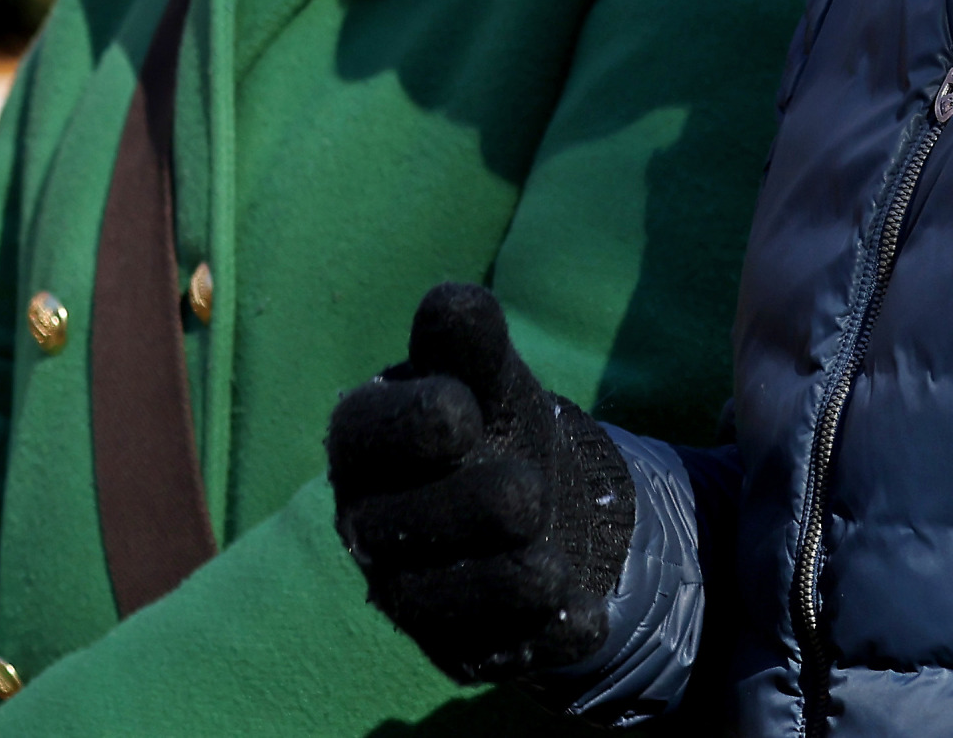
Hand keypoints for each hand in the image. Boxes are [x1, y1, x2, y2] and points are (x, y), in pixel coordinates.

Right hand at [327, 281, 638, 682]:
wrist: (534, 503)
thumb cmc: (491, 423)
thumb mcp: (489, 377)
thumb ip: (472, 345)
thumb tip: (455, 301)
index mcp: (367, 443)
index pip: (363, 435)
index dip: (405, 426)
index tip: (461, 409)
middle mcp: (371, 524)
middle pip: (398, 526)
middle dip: (464, 510)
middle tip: (527, 492)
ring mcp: (409, 591)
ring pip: (438, 600)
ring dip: (502, 583)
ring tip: (555, 565)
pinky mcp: (457, 646)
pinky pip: (493, 651)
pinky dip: (545, 635)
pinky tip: (588, 615)